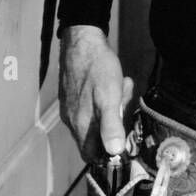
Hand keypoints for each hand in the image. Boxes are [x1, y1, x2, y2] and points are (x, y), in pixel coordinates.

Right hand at [60, 25, 132, 160]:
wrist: (81, 39)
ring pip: (95, 121)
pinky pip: (90, 108)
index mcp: (81, 125)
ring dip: (112, 110)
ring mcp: (70, 108)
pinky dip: (104, 100)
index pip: (91, 156)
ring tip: (121, 89)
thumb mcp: (110, 96)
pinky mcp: (72, 97)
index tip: (123, 138)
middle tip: (124, 105)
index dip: (108, 153)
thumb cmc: (97, 67)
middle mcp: (72, 121)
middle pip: (95, 139)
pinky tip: (112, 84)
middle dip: (114, 126)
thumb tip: (114, 152)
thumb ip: (111, 125)